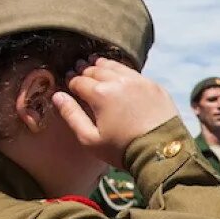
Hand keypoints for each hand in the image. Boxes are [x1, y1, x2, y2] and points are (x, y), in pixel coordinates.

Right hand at [54, 57, 177, 168]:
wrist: (162, 153)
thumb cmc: (122, 150)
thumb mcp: (90, 139)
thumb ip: (72, 115)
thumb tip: (57, 96)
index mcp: (100, 94)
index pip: (78, 81)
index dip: (71, 81)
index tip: (68, 82)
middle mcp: (119, 81)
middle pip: (95, 70)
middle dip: (84, 71)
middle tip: (78, 70)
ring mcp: (139, 81)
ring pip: (115, 66)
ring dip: (102, 66)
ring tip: (95, 65)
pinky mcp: (154, 86)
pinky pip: (133, 72)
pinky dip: (122, 70)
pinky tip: (119, 74)